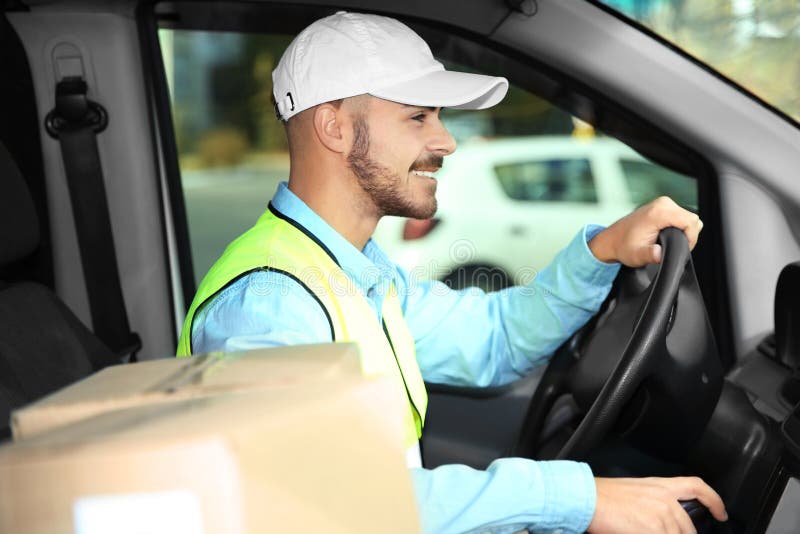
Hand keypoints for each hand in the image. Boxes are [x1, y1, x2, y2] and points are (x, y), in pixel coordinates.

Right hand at [588, 476, 727, 533]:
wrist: (587, 498)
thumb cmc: (602, 495)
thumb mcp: (634, 491)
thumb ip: (653, 503)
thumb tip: (661, 520)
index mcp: (660, 486)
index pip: (697, 487)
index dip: (714, 501)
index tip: (721, 513)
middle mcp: (665, 499)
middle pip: (687, 527)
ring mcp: (661, 515)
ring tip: (645, 532)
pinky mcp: (653, 529)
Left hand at [589, 196, 701, 266]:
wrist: (613, 240)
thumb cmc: (623, 246)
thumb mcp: (637, 255)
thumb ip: (650, 254)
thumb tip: (659, 253)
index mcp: (658, 212)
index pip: (691, 222)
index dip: (691, 238)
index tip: (681, 248)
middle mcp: (662, 204)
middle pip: (692, 219)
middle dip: (688, 236)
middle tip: (672, 247)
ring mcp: (663, 203)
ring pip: (688, 218)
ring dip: (684, 232)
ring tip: (668, 242)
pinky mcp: (663, 206)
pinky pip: (682, 216)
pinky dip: (680, 227)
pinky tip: (668, 236)